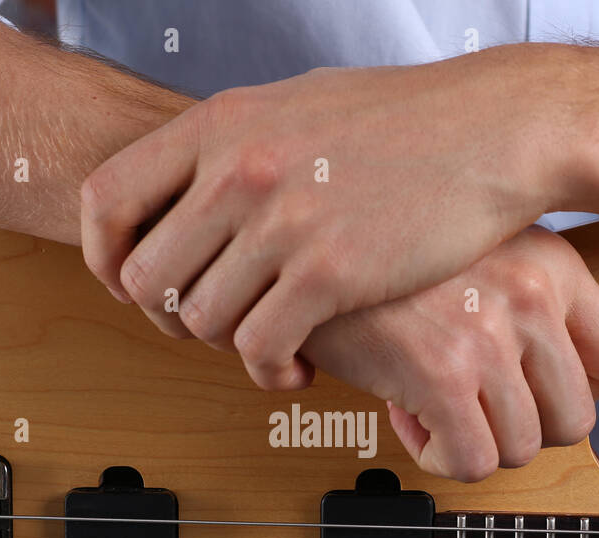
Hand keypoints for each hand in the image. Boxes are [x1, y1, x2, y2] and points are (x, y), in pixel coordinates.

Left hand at [81, 47, 562, 389]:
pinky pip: (258, 347)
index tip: (128, 285)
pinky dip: (269, 371)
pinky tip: (299, 368)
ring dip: (224, 348)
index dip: (104, 257)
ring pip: (198, 320)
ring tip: (266, 345)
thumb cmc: (406, 120)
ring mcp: (283, 221)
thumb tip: (188, 186)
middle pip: (146, 275)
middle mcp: (239, 169)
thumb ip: (235, 145)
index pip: (107, 199)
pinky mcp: (331, 272)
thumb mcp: (297, 105)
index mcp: (222, 123)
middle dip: (168, 319)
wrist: (494, 129)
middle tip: (210, 327)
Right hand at [300, 226, 598, 480]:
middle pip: (575, 422)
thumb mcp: (472, 248)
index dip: (579, 395)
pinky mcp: (441, 372)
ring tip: (429, 403)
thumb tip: (548, 375)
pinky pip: (471, 461)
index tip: (533, 394)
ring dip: (470, 442)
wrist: (301, 235)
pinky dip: (438, 456)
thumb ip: (522, 298)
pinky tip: (405, 416)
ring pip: (521, 449)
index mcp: (552, 266)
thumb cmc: (378, 249)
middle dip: (519, 429)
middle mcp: (533, 297)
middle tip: (472, 405)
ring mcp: (490, 335)